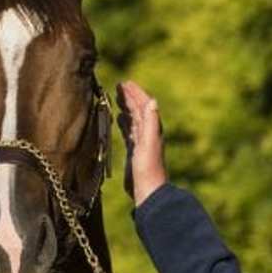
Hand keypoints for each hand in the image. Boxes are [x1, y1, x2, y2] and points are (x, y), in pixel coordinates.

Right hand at [115, 80, 166, 205]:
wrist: (148, 190)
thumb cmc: (148, 168)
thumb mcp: (149, 142)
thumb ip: (151, 122)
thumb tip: (153, 100)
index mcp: (152, 129)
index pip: (144, 105)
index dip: (136, 93)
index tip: (126, 83)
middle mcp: (148, 133)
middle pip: (138, 110)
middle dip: (130, 97)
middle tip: (119, 86)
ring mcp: (141, 142)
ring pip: (133, 119)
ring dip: (127, 108)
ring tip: (118, 98)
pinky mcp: (134, 151)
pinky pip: (129, 132)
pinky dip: (124, 123)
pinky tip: (119, 119)